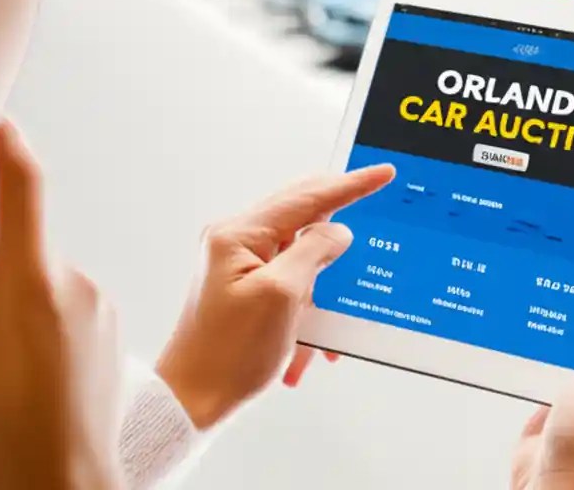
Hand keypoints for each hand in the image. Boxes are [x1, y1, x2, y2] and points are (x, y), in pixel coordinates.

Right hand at [0, 123, 123, 489]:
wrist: (62, 485)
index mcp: (29, 283)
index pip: (23, 188)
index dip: (8, 144)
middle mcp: (72, 282)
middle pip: (3, 245)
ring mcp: (95, 302)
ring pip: (27, 274)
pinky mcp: (106, 323)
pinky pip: (58, 297)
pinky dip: (31, 317)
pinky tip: (19, 369)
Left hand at [155, 165, 394, 429]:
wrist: (192, 399)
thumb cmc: (227, 355)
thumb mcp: (282, 296)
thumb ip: (313, 252)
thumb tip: (337, 232)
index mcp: (238, 235)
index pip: (306, 198)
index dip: (349, 186)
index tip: (381, 173)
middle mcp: (235, 242)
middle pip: (301, 218)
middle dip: (336, 233)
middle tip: (372, 211)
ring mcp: (239, 265)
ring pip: (299, 257)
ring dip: (320, 290)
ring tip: (325, 326)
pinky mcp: (245, 288)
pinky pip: (289, 285)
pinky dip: (306, 310)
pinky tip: (309, 347)